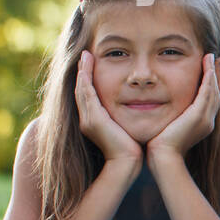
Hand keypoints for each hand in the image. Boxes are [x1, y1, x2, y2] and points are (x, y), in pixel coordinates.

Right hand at [75, 50, 142, 165]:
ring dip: (82, 72)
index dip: (88, 79)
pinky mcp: (93, 118)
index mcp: (95, 121)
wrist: (127, 164)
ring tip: (85, 56)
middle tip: (85, 55)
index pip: (89, 95)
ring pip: (82, 89)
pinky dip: (86, 78)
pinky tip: (87, 65)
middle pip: (81, 90)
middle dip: (82, 72)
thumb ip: (126, 119)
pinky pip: (86, 93)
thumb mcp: (127, 129)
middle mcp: (87, 119)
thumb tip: (138, 108)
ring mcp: (88, 119)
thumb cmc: (132, 149)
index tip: (91, 64)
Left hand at [146, 53, 219, 159]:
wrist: (163, 158)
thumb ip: (169, 119)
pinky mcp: (199, 114)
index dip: (210, 84)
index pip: (209, 101)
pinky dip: (208, 77)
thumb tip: (160, 112)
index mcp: (201, 125)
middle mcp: (208, 121)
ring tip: (210, 57)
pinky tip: (206, 65)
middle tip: (214, 59)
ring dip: (212, 72)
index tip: (208, 70)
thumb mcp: (167, 130)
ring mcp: (205, 118)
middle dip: (215, 75)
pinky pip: (207, 91)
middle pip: (215, 93)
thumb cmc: (159, 147)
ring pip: (213, 90)